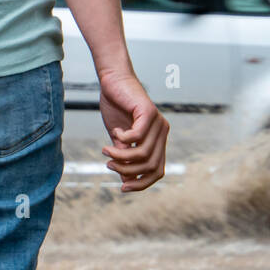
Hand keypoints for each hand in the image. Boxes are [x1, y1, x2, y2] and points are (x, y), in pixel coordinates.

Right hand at [98, 71, 168, 192]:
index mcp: (159, 140)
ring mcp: (158, 122)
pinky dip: (122, 140)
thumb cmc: (117, 108)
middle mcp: (163, 132)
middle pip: (151, 166)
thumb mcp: (119, 140)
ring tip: (106, 151)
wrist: (113, 81)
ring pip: (143, 154)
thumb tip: (126, 182)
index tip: (123, 187)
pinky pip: (136, 137)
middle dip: (128, 171)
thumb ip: (125, 158)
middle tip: (109, 165)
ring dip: (121, 157)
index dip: (142, 183)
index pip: (157, 171)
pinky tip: (115, 132)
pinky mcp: (149, 112)